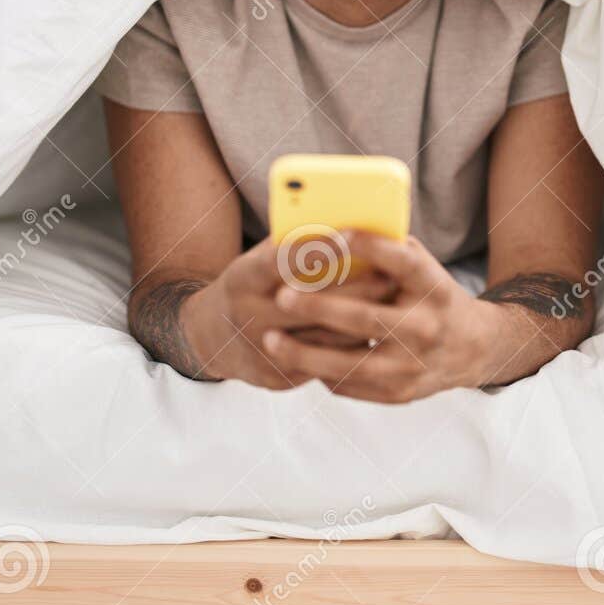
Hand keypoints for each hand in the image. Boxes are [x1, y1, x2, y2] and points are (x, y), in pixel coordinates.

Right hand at [181, 237, 393, 387]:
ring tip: (391, 304)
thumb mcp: (259, 261)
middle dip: (355, 289)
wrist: (212, 337)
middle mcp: (247, 316)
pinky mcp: (276, 378)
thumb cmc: (253, 285)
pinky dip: (351, 346)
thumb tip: (347, 226)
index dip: (317, 249)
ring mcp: (261, 351)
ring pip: (324, 338)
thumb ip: (294, 246)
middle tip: (391, 276)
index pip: (281, 261)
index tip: (351, 236)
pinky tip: (374, 333)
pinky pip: (324, 363)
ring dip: (362, 321)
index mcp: (242, 279)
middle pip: (311, 304)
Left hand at [262, 231, 515, 403]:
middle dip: (320, 308)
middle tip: (280, 297)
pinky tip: (294, 357)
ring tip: (269, 339)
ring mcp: (413, 366)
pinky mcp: (399, 394)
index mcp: (435, 288)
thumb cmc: (432, 296)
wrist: (471, 348)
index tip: (337, 233)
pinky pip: (349, 385)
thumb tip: (333, 232)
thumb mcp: (424, 270)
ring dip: (305, 353)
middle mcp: (427, 328)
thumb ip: (390, 253)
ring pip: (350, 364)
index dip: (372, 247)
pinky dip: (318, 370)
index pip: (404, 263)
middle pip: (367, 319)